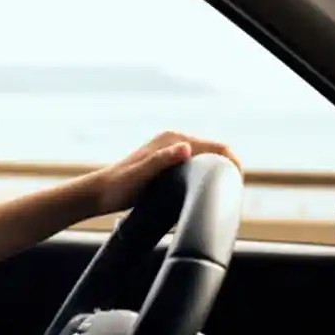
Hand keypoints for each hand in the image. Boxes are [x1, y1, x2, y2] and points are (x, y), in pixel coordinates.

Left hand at [88, 130, 241, 215]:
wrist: (97, 194)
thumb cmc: (117, 187)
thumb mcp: (141, 175)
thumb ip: (161, 161)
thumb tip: (186, 149)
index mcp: (173, 139)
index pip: (217, 147)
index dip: (233, 164)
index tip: (238, 186)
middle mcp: (174, 141)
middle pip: (215, 153)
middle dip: (228, 169)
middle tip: (234, 195)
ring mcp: (170, 151)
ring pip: (206, 160)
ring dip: (218, 173)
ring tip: (226, 194)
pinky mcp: (166, 162)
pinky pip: (195, 166)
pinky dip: (206, 175)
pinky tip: (207, 191)